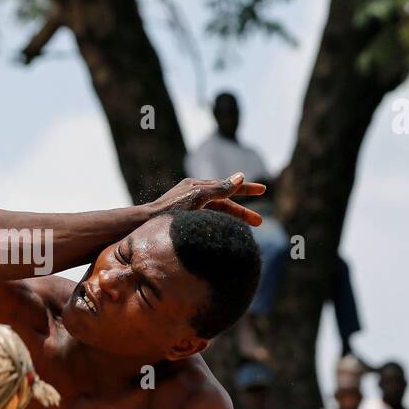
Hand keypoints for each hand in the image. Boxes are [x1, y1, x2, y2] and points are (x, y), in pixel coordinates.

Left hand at [149, 173, 265, 225]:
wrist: (144, 225)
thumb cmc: (170, 212)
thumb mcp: (198, 198)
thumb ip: (219, 188)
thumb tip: (241, 176)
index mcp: (197, 186)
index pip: (227, 185)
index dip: (246, 188)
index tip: (264, 189)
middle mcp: (192, 193)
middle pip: (223, 201)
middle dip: (242, 211)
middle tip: (259, 222)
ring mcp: (187, 206)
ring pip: (215, 211)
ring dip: (230, 219)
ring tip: (242, 232)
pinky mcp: (182, 218)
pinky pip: (206, 219)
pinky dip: (217, 224)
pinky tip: (222, 232)